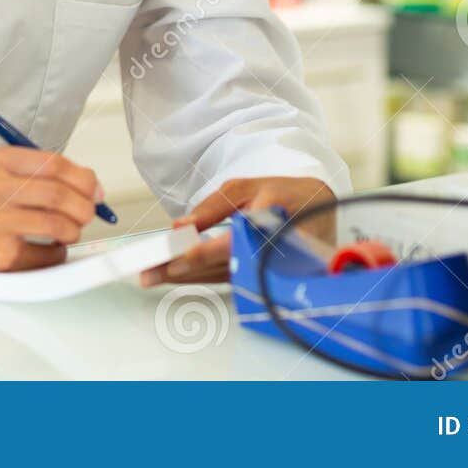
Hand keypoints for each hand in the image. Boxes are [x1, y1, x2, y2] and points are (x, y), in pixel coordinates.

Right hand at [0, 146, 102, 281]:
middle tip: (88, 215)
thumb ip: (44, 177)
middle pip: (57, 194)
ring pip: (56, 225)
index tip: (95, 191)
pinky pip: (45, 255)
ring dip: (73, 231)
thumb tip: (94, 190)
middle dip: (84, 208)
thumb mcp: (3, 177)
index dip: (84, 179)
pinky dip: (57, 254)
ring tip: (68, 233)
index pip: (54, 164)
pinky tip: (48, 251)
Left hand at [139, 176, 336, 286]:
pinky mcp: (266, 278)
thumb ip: (212, 208)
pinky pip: (230, 279)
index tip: (172, 260)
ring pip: (222, 277)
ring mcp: (270, 269)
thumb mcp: (244, 188)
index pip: (231, 243)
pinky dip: (203, 277)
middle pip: (221, 267)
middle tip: (148, 274)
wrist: (320, 207)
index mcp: (268, 221)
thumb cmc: (280, 193)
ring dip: (187, 278)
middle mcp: (271, 251)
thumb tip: (180, 226)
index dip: (201, 255)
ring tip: (154, 275)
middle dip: (182, 271)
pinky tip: (178, 277)